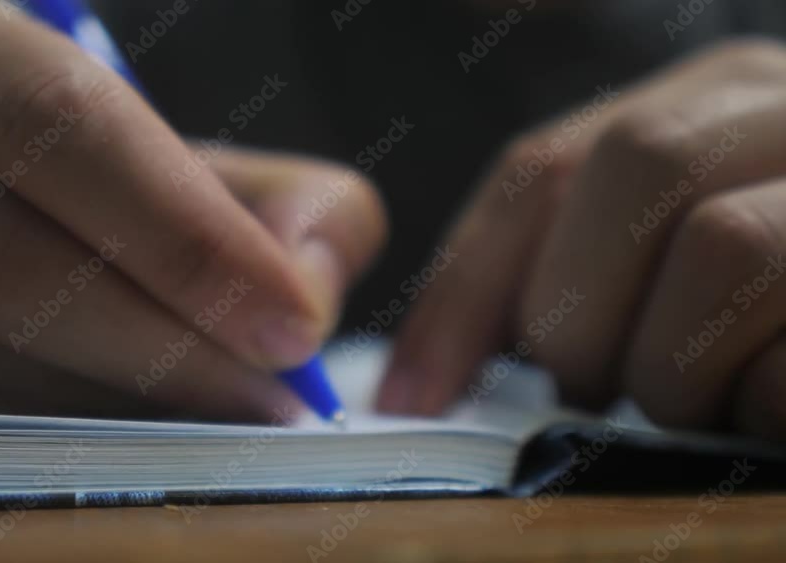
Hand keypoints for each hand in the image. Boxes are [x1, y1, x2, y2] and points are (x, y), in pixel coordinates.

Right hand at [0, 0, 385, 420]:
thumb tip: (313, 289)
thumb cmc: (62, 177)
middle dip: (158, 350)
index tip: (293, 324)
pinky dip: (31, 453)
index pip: (59, 129)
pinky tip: (108, 445)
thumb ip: (267, 199)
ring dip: (100, 415)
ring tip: (204, 434)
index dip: (186, 237)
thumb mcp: (166, 156)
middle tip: (268, 404)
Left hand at [380, 40, 785, 440]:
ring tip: (702, 398)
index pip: (545, 165)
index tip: (412, 395)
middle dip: (586, 311)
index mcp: (713, 99)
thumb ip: (572, 270)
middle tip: (603, 383)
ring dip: (681, 367)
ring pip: (731, 248)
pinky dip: (769, 401)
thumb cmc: (774, 304)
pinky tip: (774, 403)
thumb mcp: (674, 250)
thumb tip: (428, 377)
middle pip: (635, 165)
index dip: (464, 290)